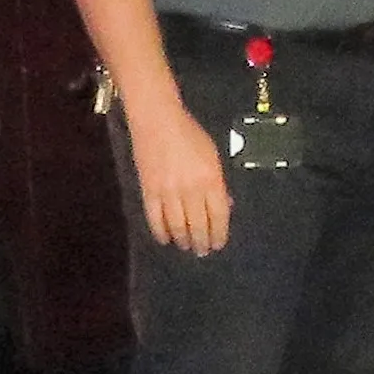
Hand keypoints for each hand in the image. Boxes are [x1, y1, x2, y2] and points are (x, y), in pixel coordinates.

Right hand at [127, 98, 230, 255]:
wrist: (158, 121)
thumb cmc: (190, 135)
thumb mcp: (213, 156)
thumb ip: (218, 183)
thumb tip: (224, 207)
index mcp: (211, 179)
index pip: (218, 215)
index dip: (219, 233)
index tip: (219, 244)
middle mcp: (191, 189)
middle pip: (198, 225)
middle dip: (202, 242)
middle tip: (202, 251)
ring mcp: (168, 191)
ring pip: (177, 226)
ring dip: (183, 240)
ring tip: (186, 246)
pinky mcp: (148, 191)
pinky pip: (155, 218)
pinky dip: (161, 232)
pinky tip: (165, 239)